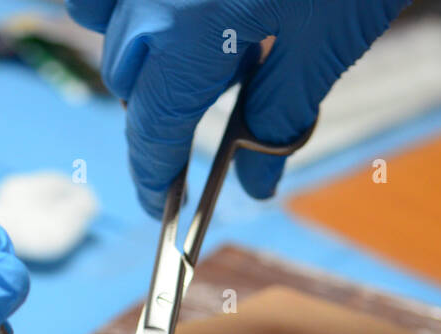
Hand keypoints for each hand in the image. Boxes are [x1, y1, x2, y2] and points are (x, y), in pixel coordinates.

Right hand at [67, 0, 411, 214]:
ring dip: (141, 56)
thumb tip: (255, 180)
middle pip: (129, 79)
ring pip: (114, 24)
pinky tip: (169, 15)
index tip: (164, 206)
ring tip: (194, 64)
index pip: (152, 126)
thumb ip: (279, 115)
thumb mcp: (326, 44)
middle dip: (157, 119)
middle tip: (198, 138)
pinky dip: (131, 6)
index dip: (154, 176)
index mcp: (190, 30)